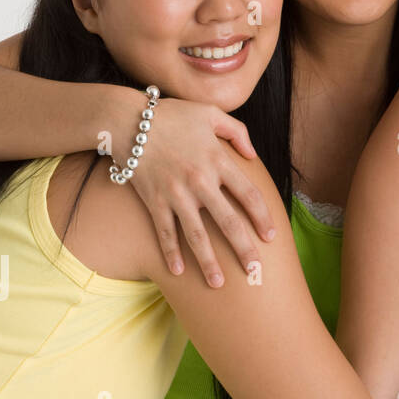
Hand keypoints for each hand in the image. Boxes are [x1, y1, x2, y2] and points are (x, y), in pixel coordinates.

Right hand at [110, 91, 275, 285]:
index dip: (262, 217)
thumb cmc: (172, 116)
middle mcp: (200, 181)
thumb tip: (253, 156)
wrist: (127, 121)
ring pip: (197, 236)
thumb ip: (237, 132)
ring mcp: (176, 194)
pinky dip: (170, 253)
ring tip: (219, 284)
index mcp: (218, 160)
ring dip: (209, 262)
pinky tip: (177, 273)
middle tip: (256, 272)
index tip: (271, 236)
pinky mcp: (153, 202)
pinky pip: (165, 233)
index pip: (249, 195)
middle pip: (229, 222)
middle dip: (244, 249)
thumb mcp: (210, 114)